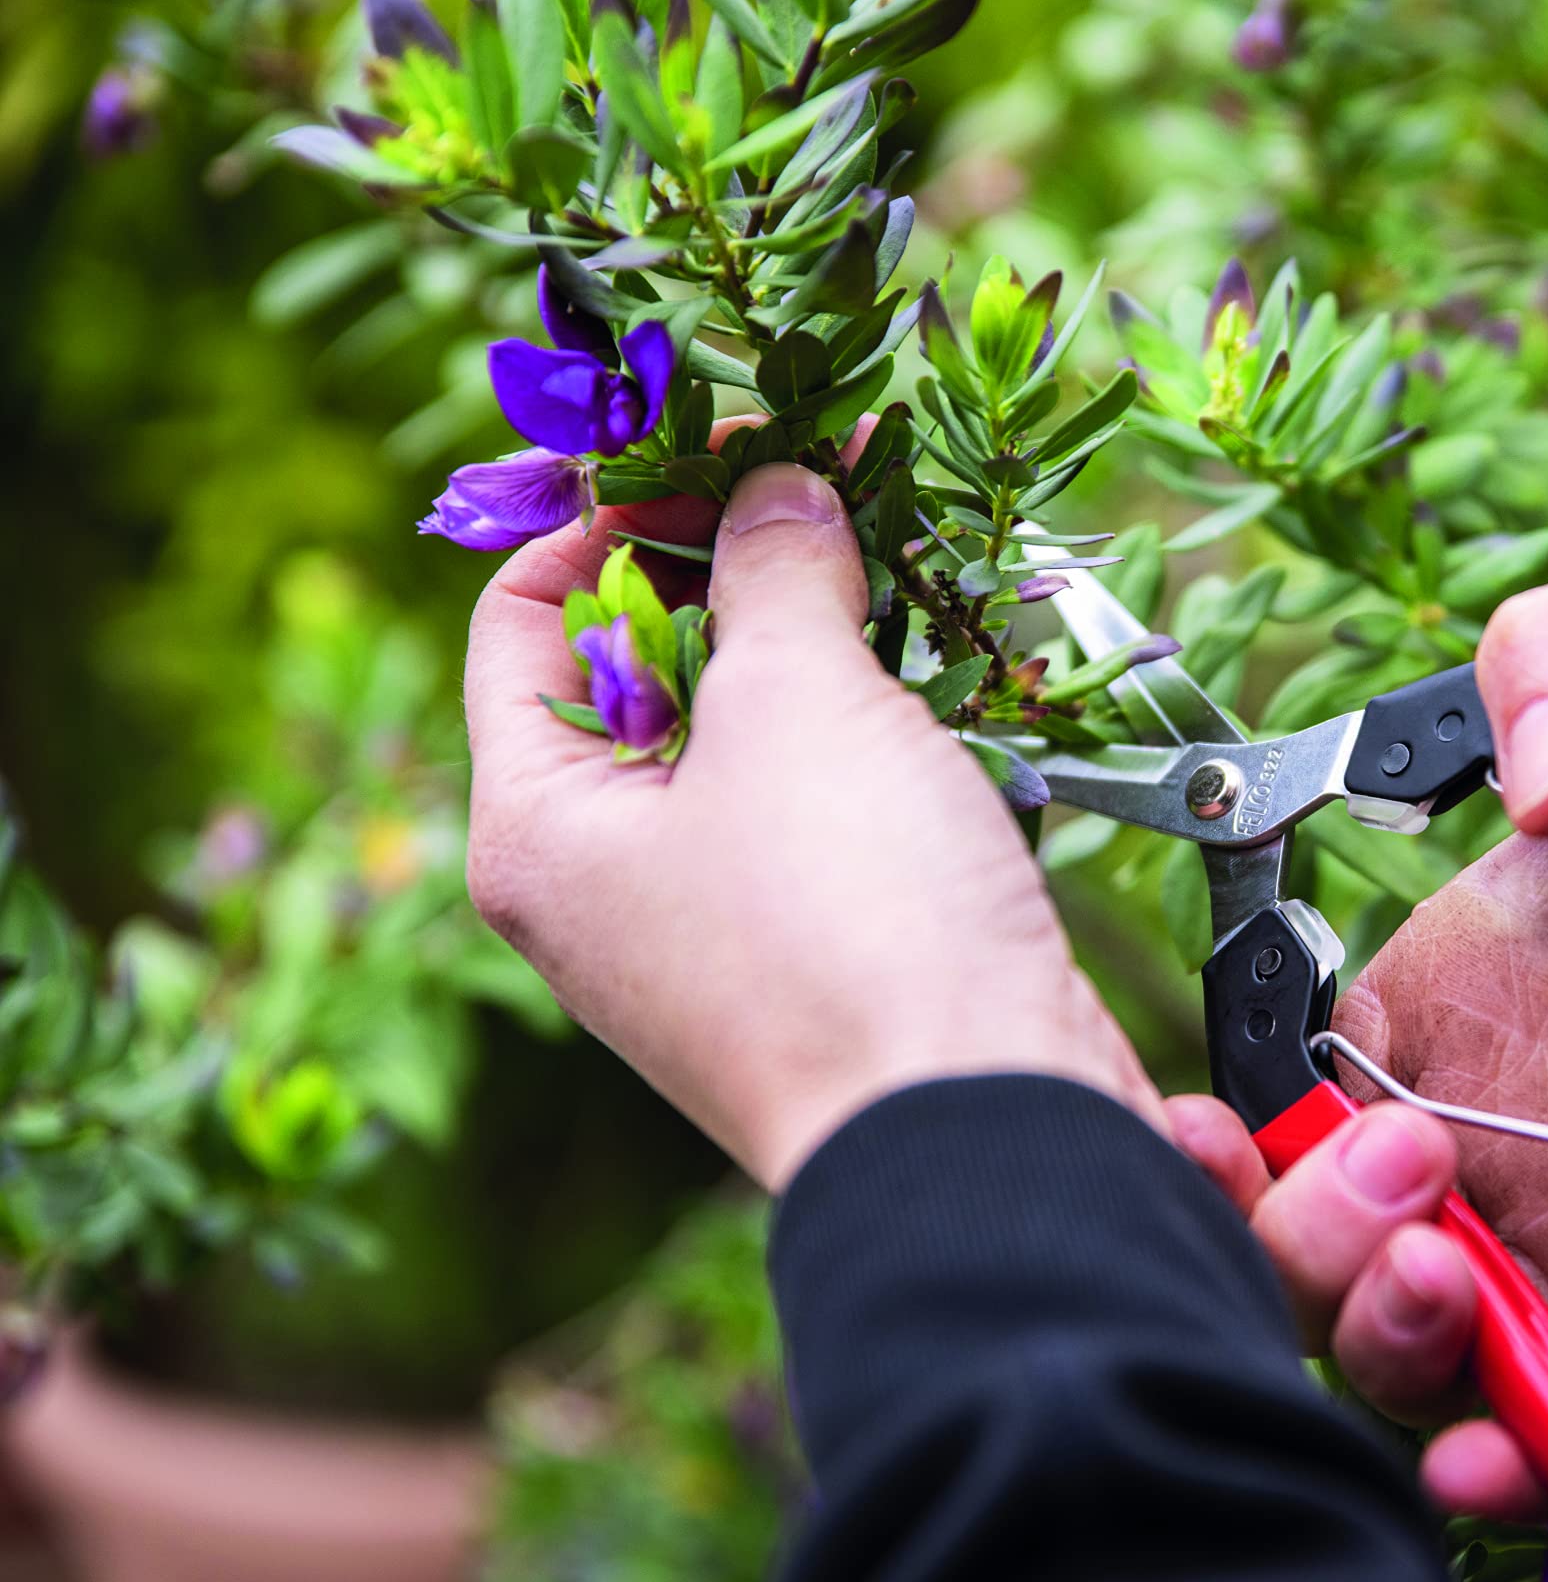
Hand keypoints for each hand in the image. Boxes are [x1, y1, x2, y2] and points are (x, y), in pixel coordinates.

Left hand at [462, 424, 1159, 1189]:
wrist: (988, 1136)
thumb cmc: (849, 926)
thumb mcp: (798, 707)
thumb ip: (776, 571)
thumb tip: (778, 489)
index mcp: (539, 828)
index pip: (526, 615)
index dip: (615, 511)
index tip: (724, 445)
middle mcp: (610, 884)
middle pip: (648, 670)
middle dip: (743, 565)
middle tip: (835, 481)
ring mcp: (723, 926)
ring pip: (759, 736)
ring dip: (830, 642)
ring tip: (906, 554)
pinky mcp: (832, 951)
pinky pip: (836, 806)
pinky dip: (884, 732)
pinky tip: (956, 672)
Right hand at [1177, 538, 1547, 1517]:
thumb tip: (1512, 802)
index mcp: (1490, 966)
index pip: (1314, 1067)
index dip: (1247, 1110)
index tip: (1225, 1126)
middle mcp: (1528, 1112)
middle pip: (1337, 1226)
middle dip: (1302, 1240)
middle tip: (1406, 1185)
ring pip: (1437, 1343)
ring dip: (1390, 1346)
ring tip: (1443, 1294)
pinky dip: (1531, 1460)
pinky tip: (1499, 1451)